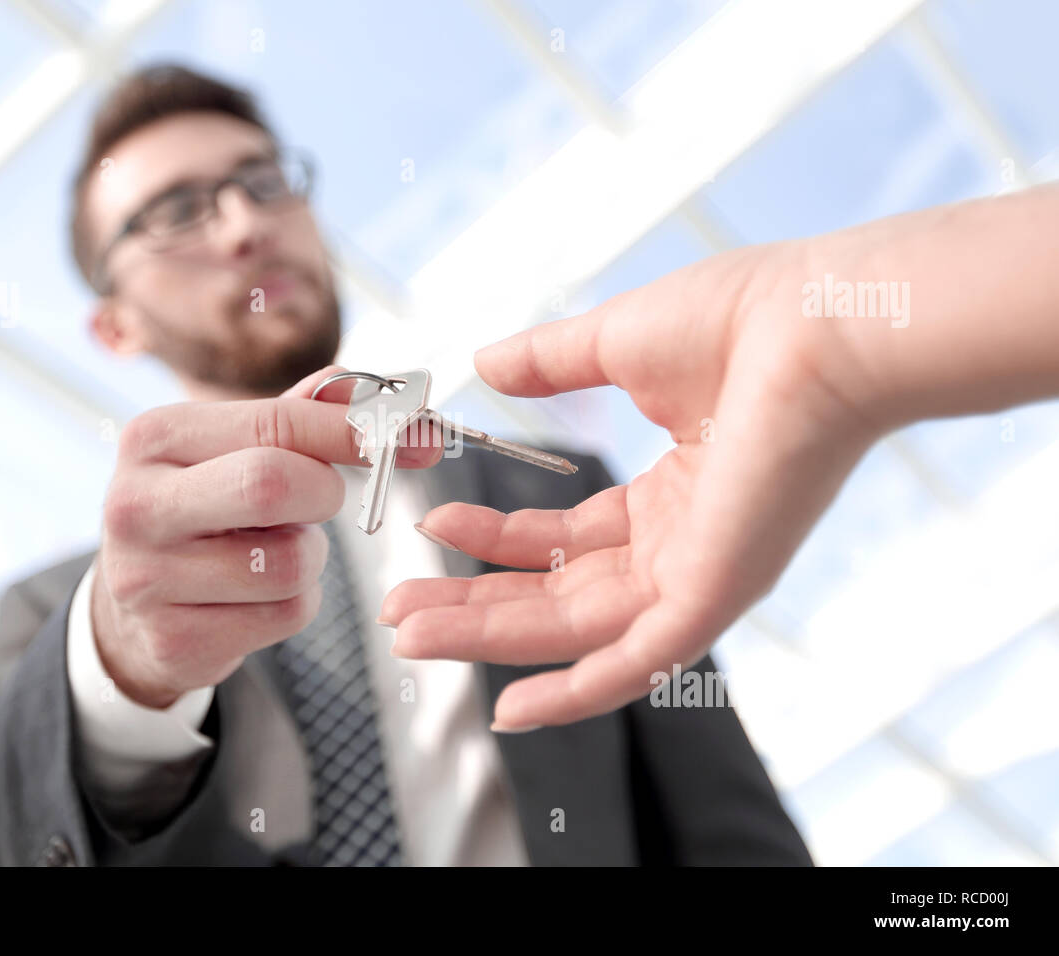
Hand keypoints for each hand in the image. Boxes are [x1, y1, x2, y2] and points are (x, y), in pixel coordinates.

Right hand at [93, 366, 438, 707]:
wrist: (135, 607)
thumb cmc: (206, 509)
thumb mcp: (237, 450)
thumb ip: (309, 415)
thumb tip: (400, 402)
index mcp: (153, 437)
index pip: (276, 422)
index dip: (354, 430)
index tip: (416, 434)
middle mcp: (135, 503)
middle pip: (273, 484)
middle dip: (322, 494)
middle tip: (322, 500)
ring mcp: (145, 578)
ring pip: (289, 562)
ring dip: (308, 557)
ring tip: (269, 550)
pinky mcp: (172, 640)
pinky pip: (284, 615)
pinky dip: (293, 604)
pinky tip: (253, 595)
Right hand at [379, 240, 887, 729]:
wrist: (819, 323)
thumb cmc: (740, 319)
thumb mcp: (615, 343)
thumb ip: (549, 362)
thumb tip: (483, 361)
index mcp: (670, 495)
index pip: (566, 539)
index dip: (495, 542)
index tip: (433, 527)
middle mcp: (682, 546)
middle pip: (558, 596)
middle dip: (475, 606)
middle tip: (400, 615)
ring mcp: (697, 576)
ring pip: (578, 631)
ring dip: (491, 639)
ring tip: (410, 638)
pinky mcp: (713, 595)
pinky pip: (636, 664)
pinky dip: (574, 694)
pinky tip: (510, 713)